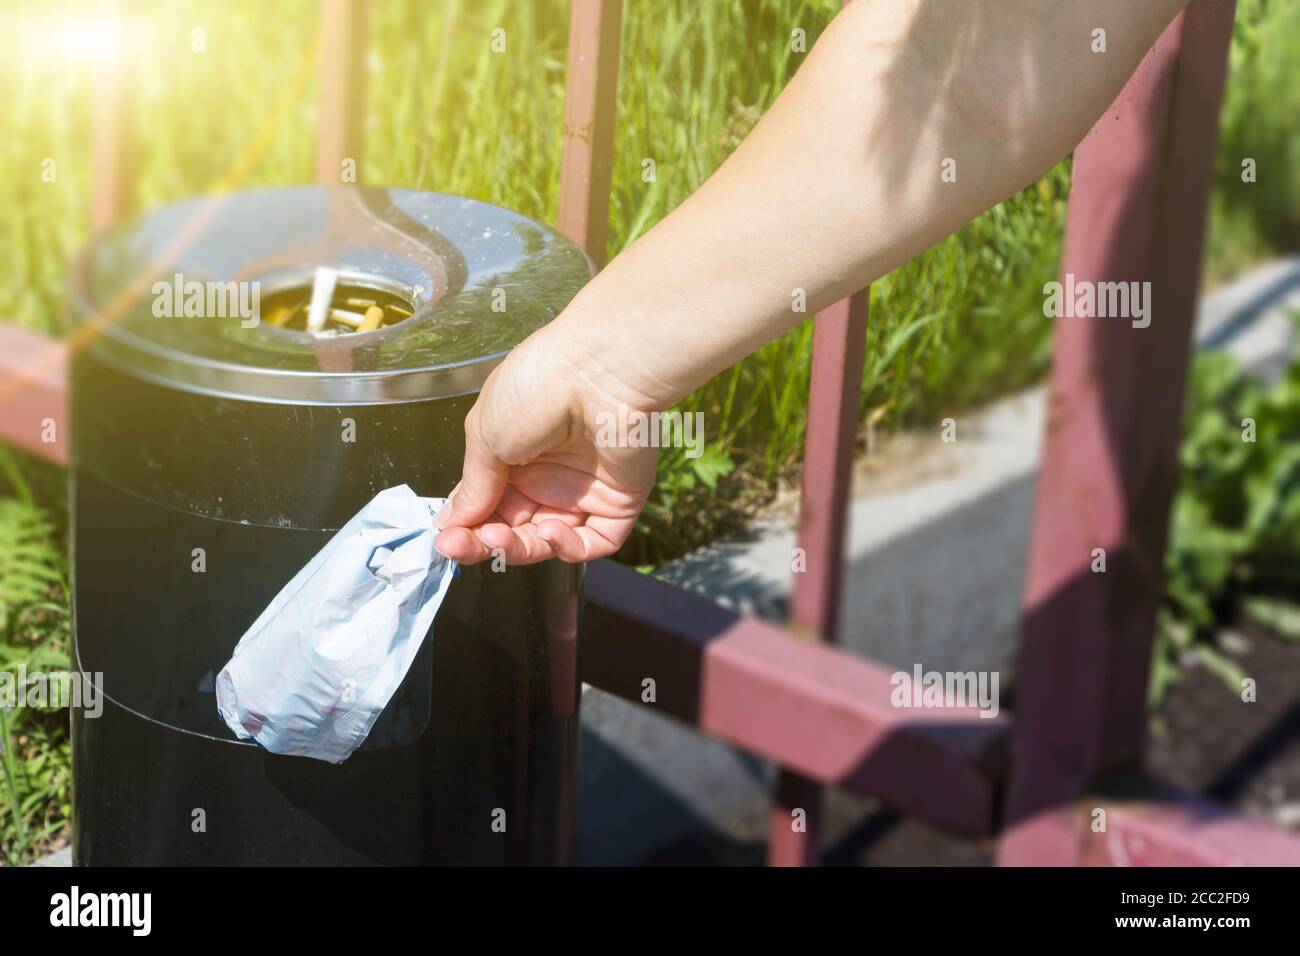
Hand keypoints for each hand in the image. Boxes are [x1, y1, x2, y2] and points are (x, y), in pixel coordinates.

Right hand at [434, 327, 658, 564]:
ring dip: (520, 548)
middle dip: (486, 543)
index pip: (486, 506)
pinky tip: (549, 533)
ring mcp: (583, 491)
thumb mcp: (487, 435)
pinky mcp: (618, 502)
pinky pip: (592, 542)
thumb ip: (474, 486)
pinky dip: (567, 548)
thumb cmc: (535, 387)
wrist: (598, 369)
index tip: (445, 542)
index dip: (466, 527)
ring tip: (499, 537)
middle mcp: (548, 475)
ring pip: (548, 542)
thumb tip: (448, 523)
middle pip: (514, 529)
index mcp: (512, 455)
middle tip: (461, 546)